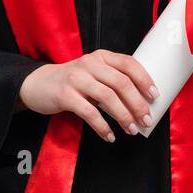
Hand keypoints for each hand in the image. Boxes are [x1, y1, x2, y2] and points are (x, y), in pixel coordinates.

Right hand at [17, 50, 158, 141]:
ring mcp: (77, 78)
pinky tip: (110, 136)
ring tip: (132, 129)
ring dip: (123, 116)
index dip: (144, 79)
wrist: (37, 84)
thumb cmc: (73, 82)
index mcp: (101, 57)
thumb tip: (141, 102)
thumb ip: (112, 79)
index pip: (129, 63)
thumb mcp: (93, 73)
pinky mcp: (65, 95)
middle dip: (137, 103)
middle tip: (146, 119)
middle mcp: (90, 64)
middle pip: (121, 83)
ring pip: (107, 97)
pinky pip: (89, 113)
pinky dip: (102, 126)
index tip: (155, 95)